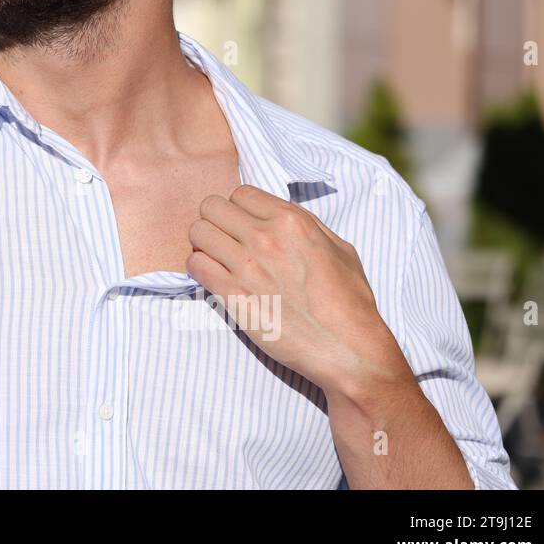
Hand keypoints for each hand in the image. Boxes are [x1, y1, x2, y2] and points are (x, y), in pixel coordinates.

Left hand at [185, 185, 409, 397]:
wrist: (346, 350)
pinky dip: (199, 268)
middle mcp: (265, 238)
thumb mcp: (339, 249)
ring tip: (217, 258)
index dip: (239, 208)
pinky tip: (214, 277)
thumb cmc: (348, 302)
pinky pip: (195, 266)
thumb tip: (278, 216)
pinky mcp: (232, 295)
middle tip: (225, 239)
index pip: (240, 193)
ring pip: (198, 233)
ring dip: (204, 244)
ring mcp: (245, 266)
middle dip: (215, 220)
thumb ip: (306, 225)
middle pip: (212, 207)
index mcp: (291, 221)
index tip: (243, 224)